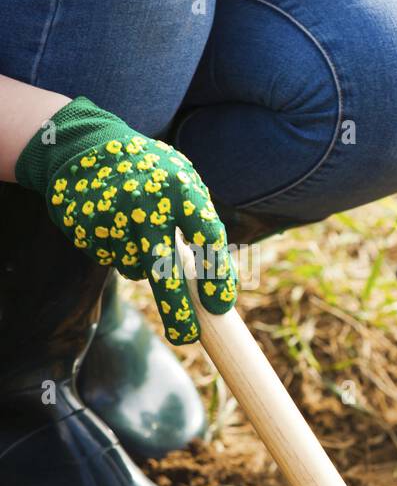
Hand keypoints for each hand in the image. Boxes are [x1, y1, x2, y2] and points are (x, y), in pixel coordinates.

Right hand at [16, 97, 236, 344]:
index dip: (216, 277)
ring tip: (140, 233)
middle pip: (164, 271)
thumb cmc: (153, 174)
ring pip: (135, 269)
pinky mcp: (85, 226)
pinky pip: (110, 259)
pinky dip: (118, 253)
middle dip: (177, 311)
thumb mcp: (185, 185)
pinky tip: (116, 227)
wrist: (87, 146)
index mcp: (182, 189)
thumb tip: (223, 283)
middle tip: (187, 338)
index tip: (219, 307)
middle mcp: (146, 203)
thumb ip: (203, 226)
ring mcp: (112, 215)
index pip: (208, 241)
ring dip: (142, 266)